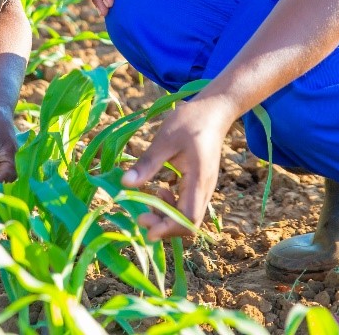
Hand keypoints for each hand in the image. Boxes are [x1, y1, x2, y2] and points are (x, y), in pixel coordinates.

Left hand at [121, 97, 235, 240]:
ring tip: (148, 200)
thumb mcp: (164, 140)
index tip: (145, 224)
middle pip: (188, 223)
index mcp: (199, 179)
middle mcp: (205, 189)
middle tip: (140, 215)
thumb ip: (147, 163)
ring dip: (167, 215)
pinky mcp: (199, 184)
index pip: (188, 218)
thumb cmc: (190, 121)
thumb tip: (125, 184)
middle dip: (164, 225)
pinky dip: (172, 205)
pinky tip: (160, 190)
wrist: (213, 110)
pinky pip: (187, 204)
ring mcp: (204, 187)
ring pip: (187, 216)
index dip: (167, 228)